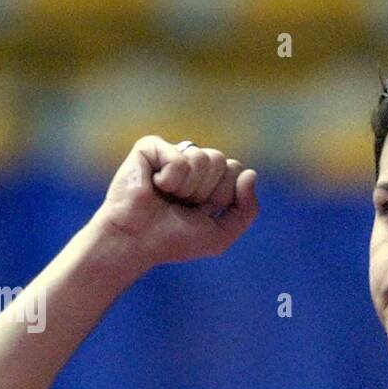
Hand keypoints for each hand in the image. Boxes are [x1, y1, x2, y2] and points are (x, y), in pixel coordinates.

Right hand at [91, 135, 258, 269]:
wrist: (136, 242)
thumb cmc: (174, 240)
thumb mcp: (221, 234)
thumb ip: (247, 209)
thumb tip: (251, 173)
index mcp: (211, 179)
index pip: (236, 171)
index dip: (223, 196)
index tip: (201, 212)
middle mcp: (193, 163)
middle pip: (222, 161)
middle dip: (206, 191)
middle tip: (182, 205)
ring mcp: (172, 152)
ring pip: (204, 158)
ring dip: (188, 188)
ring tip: (168, 197)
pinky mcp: (150, 147)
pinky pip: (180, 159)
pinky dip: (171, 180)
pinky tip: (155, 186)